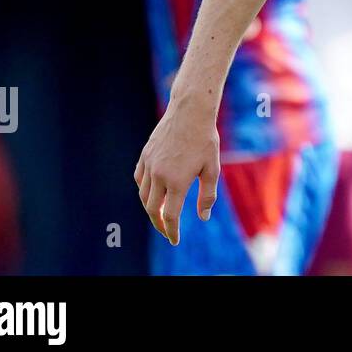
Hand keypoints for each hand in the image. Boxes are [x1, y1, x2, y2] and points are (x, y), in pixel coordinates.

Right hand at [134, 98, 219, 245]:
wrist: (190, 112)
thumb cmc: (205, 140)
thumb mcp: (212, 168)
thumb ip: (207, 195)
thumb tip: (203, 217)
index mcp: (176, 181)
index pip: (170, 215)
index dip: (171, 231)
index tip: (174, 240)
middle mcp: (159, 175)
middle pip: (152, 209)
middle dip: (159, 224)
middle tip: (167, 231)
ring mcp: (149, 164)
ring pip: (143, 195)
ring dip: (150, 208)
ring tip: (160, 214)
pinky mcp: (145, 155)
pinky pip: (139, 179)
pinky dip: (143, 190)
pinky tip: (152, 192)